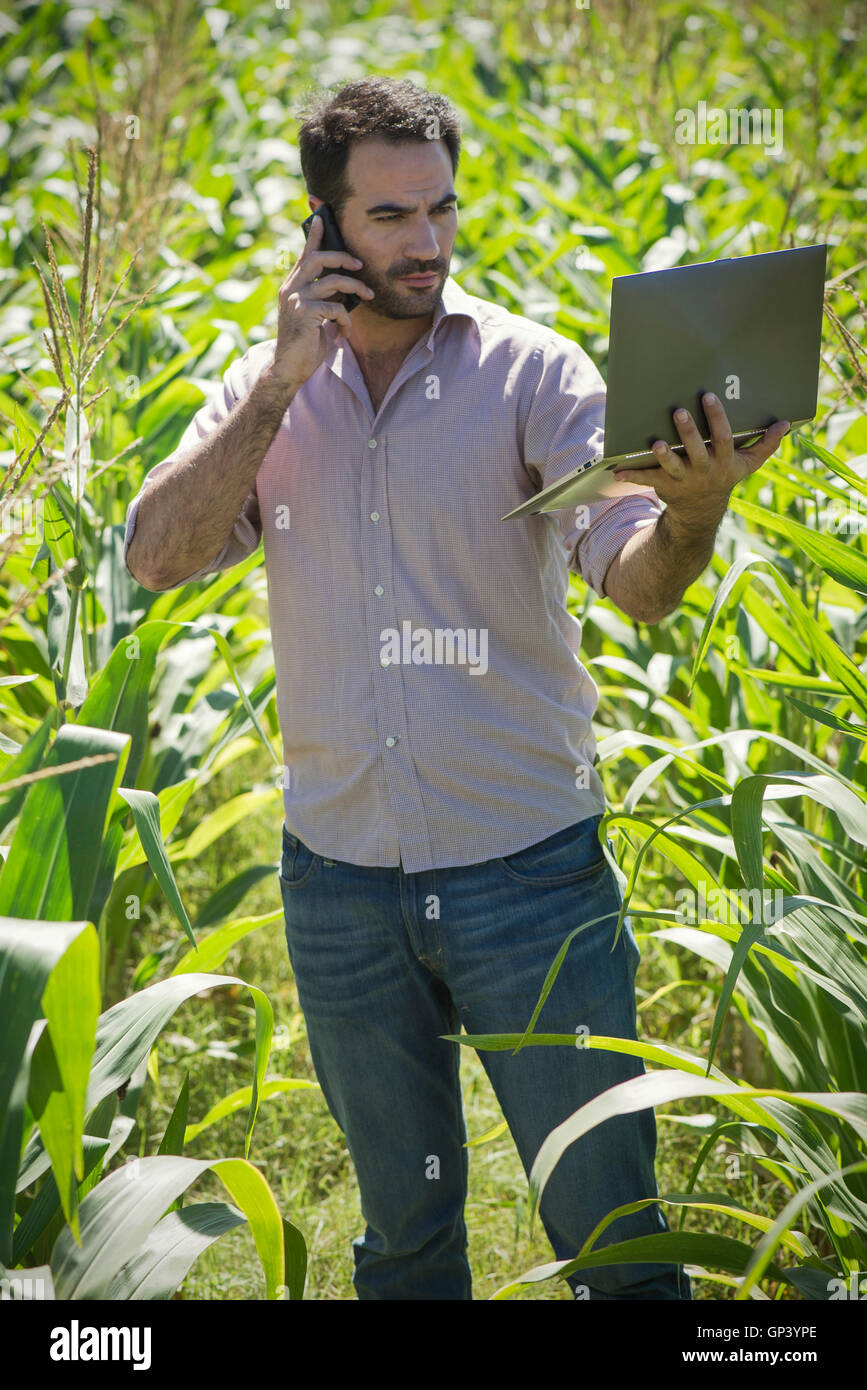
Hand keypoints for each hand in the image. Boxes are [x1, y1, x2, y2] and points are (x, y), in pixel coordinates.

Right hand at [271, 212, 374, 386]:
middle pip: (319, 259)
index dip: (314, 236)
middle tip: (360, 264)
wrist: (289, 370)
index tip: (323, 218)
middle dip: (343, 257)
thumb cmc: (305, 345)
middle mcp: (291, 289)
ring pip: (333, 281)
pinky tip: (346, 333)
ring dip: (356, 288)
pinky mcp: (305, 314)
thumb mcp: (317, 317)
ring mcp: (296, 300)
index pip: (305, 256)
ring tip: (369, 295)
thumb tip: (349, 290)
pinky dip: (347, 320)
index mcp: (292, 286)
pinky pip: (336, 308)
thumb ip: (327, 300)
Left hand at [614, 393, 789, 528]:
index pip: (723, 437)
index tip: (708, 397)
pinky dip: (632, 475)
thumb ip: (766, 444)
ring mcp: (683, 480)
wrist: (702, 511)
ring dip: (663, 455)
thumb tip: (786, 423)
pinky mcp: (664, 486)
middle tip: (678, 412)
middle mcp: (704, 470)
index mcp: (724, 461)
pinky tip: (616, 469)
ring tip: (654, 442)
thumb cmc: (725, 476)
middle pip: (697, 450)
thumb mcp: (747, 464)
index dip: (717, 418)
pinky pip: (647, 480)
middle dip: (688, 432)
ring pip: (673, 467)